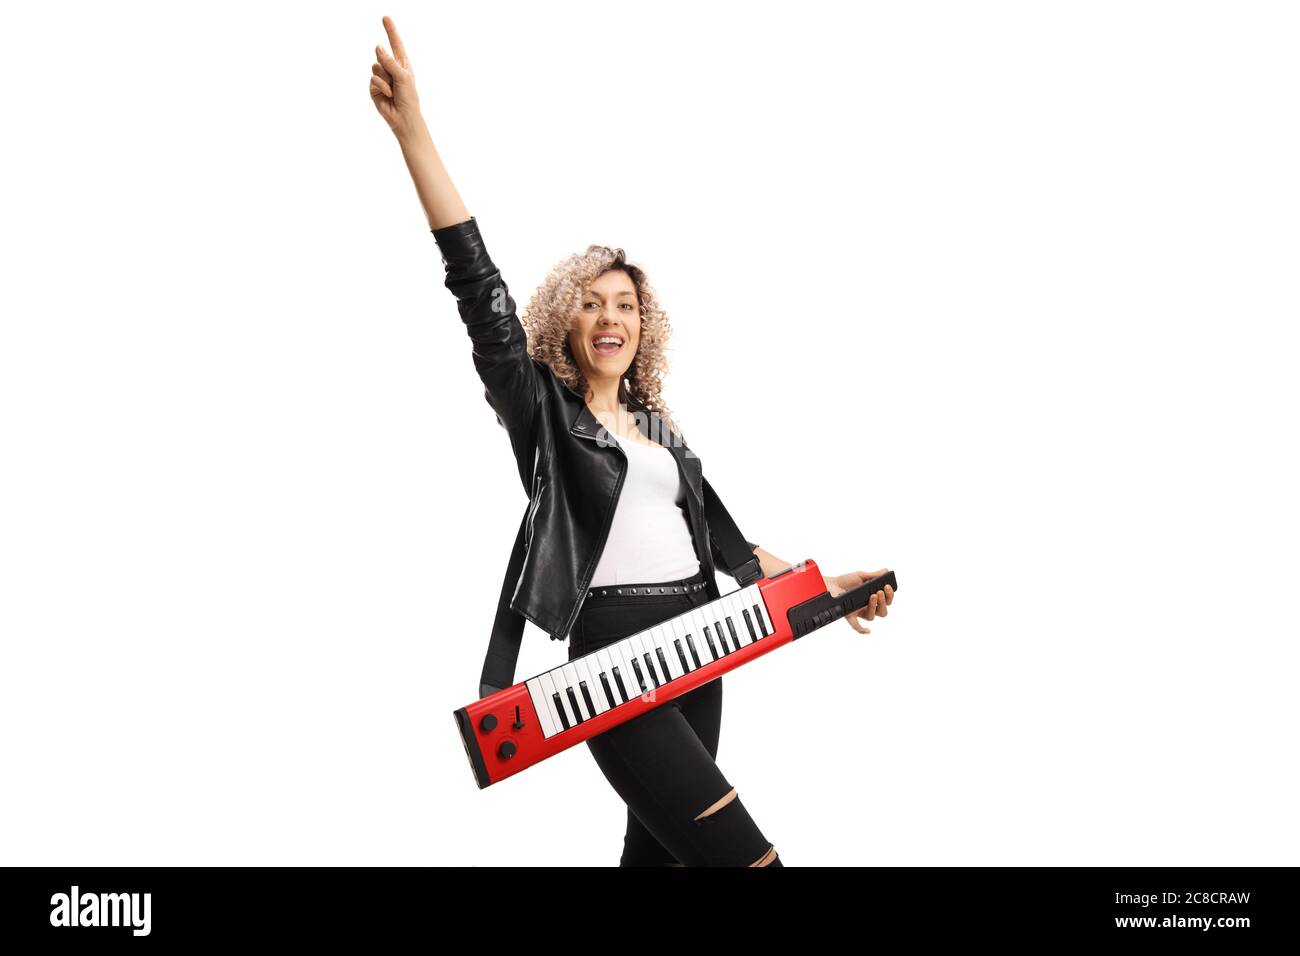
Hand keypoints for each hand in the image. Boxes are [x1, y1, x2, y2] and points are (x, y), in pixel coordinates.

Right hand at [370, 16, 422, 136]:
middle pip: (381, 54)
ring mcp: (381, 76)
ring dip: (386, 78)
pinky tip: (388, 94)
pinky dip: (382, 86)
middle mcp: (391, 67)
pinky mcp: (374, 86)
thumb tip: (378, 47)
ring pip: (376, 66)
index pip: (395, 43)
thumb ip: (390, 62)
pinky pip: (373, 78)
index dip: (390, 30)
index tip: (385, 17)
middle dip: (386, 62)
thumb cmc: (409, 97)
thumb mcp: (403, 77)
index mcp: (402, 64)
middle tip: (395, 78)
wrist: (403, 117)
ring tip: (393, 89)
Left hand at [823, 569, 893, 634]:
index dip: (890, 595)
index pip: (886, 601)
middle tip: (879, 591)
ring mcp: (858, 612)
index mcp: (872, 598)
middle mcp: (867, 607)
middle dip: (883, 601)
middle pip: (882, 611)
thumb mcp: (860, 576)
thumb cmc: (845, 581)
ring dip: (874, 607)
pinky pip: (856, 625)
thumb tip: (886, 571)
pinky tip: (868, 631)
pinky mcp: (849, 615)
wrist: (830, 584)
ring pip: (872, 616)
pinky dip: (862, 629)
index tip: (887, 586)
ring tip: (872, 595)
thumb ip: (874, 575)